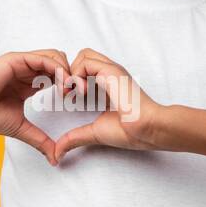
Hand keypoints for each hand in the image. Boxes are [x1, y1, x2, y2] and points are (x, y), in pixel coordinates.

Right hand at [0, 49, 73, 164]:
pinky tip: (62, 83)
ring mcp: (22, 64)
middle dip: (73, 76)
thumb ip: (40, 140)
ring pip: (54, 57)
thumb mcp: (21, 129)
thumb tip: (55, 158)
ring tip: (71, 88)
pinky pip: (43, 58)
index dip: (70, 85)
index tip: (78, 100)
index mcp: (28, 84)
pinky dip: (57, 68)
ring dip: (67, 71)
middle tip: (80, 93)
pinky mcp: (17, 60)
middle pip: (59, 64)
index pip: (56, 76)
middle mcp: (27, 71)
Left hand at [51, 48, 165, 163]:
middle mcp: (110, 74)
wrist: (146, 128)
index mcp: (108, 85)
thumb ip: (75, 137)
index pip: (85, 70)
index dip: (73, 81)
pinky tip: (79, 93)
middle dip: (69, 73)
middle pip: (83, 57)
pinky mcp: (111, 71)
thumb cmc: (129, 131)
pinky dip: (75, 75)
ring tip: (72, 93)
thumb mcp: (94, 132)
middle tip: (68, 94)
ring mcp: (111, 70)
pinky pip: (85, 61)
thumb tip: (59, 151)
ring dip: (71, 73)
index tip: (70, 100)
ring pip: (83, 55)